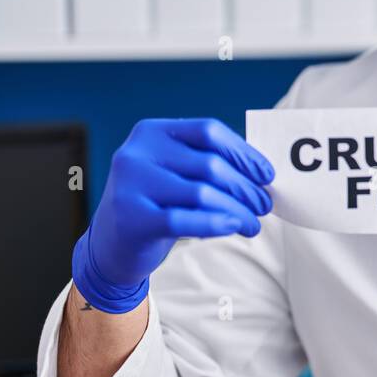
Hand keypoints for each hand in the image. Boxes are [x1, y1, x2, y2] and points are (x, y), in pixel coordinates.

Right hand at [72, 118, 275, 312]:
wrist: (109, 245)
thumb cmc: (155, 204)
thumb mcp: (174, 174)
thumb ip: (208, 165)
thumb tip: (261, 174)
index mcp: (151, 132)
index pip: (209, 131)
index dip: (243, 153)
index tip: (266, 175)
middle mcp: (137, 153)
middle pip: (210, 164)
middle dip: (245, 187)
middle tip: (264, 205)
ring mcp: (130, 185)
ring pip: (202, 193)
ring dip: (237, 210)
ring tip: (254, 224)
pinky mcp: (132, 218)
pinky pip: (184, 220)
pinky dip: (215, 223)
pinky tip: (233, 227)